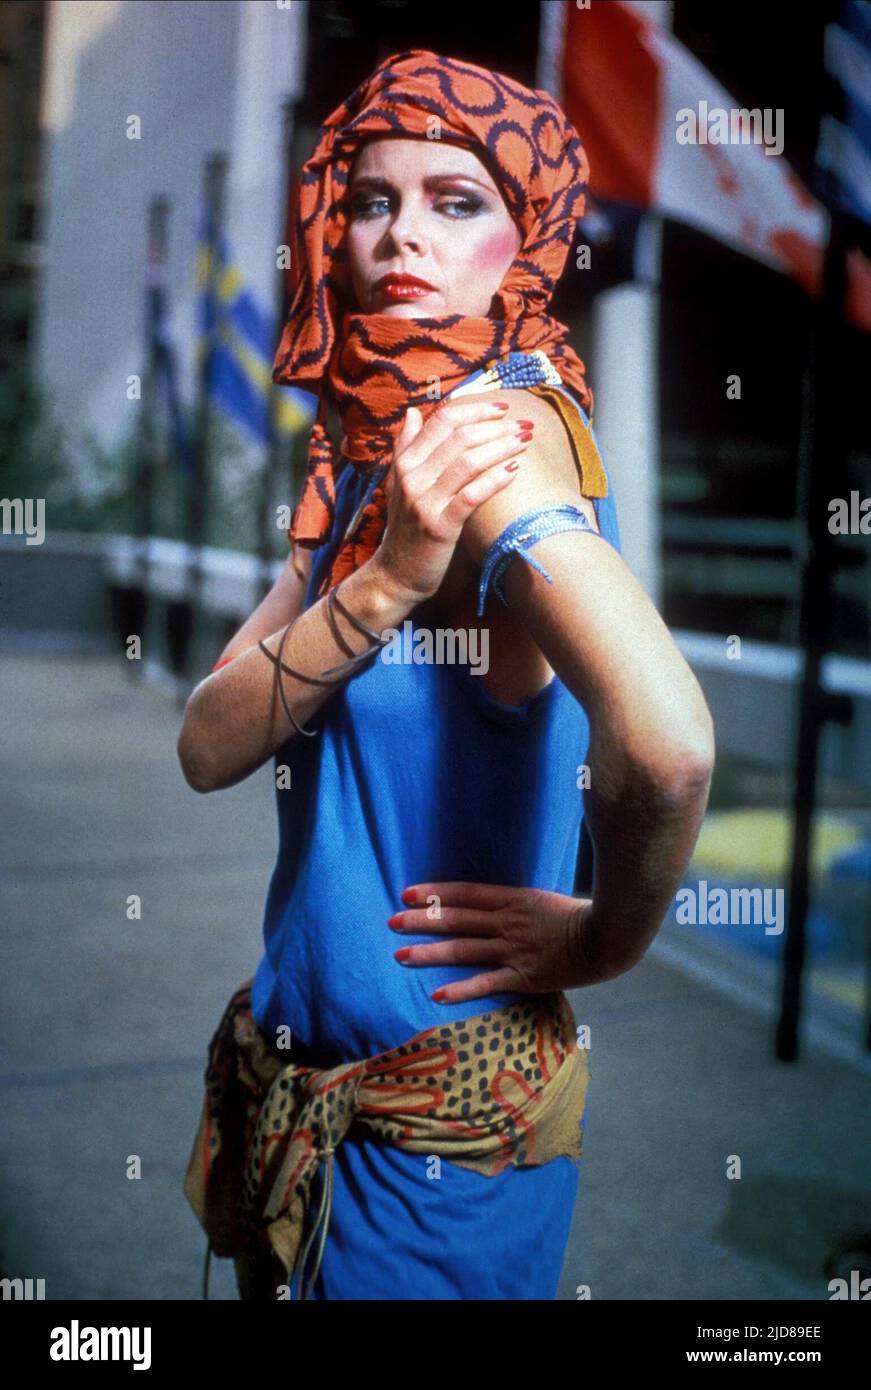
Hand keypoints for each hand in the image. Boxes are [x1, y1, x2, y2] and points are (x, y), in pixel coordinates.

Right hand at [371, 398, 532, 604]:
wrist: (396, 574)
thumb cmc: (405, 528)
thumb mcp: (398, 484)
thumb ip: (405, 447)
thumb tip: (413, 413)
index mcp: (405, 463)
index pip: (442, 421)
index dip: (475, 409)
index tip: (502, 408)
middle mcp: (412, 478)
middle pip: (459, 438)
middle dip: (496, 427)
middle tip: (524, 424)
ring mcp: (424, 502)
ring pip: (468, 462)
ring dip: (501, 447)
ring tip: (524, 441)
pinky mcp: (439, 527)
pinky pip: (471, 496)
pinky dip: (495, 479)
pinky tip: (515, 470)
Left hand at [387, 880, 599, 1004]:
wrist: (608, 939)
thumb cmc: (580, 919)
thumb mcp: (543, 901)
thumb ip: (516, 905)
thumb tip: (491, 905)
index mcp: (513, 900)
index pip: (466, 894)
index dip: (436, 893)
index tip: (408, 893)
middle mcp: (508, 923)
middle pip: (457, 920)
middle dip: (422, 920)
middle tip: (392, 922)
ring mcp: (514, 950)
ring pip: (464, 950)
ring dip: (431, 953)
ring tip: (401, 955)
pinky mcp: (524, 976)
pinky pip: (487, 983)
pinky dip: (461, 989)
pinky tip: (437, 995)